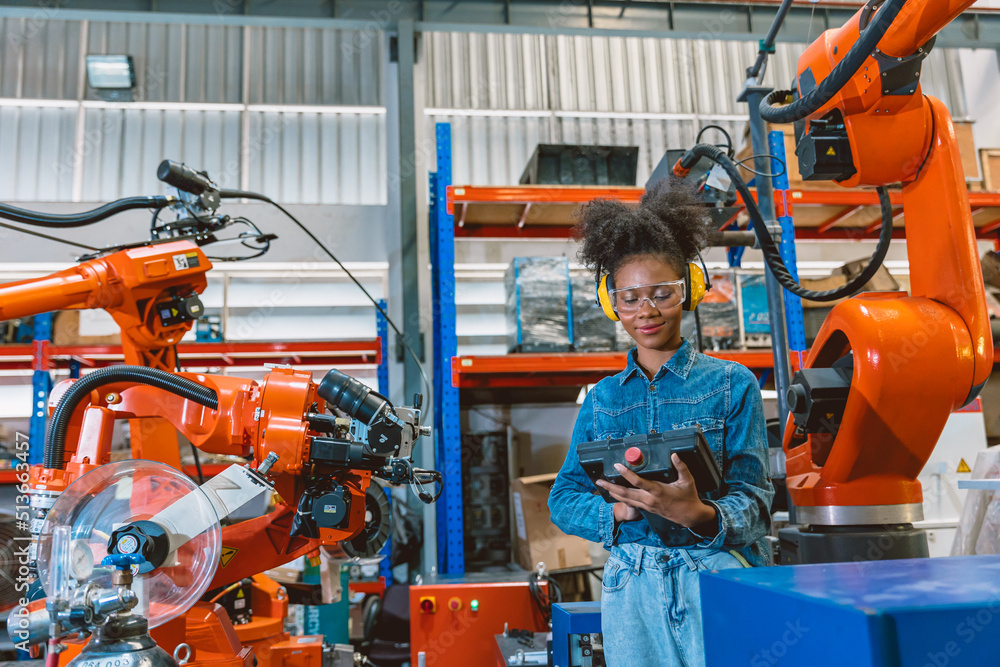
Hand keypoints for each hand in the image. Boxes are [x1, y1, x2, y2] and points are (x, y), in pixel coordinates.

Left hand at [597, 454, 717, 530]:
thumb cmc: (688, 497)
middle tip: (599, 481)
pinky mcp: (647, 509)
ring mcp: (647, 505)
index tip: (617, 466)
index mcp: (657, 491)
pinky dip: (621, 498)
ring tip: (602, 486)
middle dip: (611, 487)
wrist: (690, 516)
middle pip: (625, 493)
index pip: (637, 482)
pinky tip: (615, 494)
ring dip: (613, 493)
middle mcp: (649, 499)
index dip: (626, 473)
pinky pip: (631, 503)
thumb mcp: (687, 481)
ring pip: (626, 499)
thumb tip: (674, 454)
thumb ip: (681, 466)